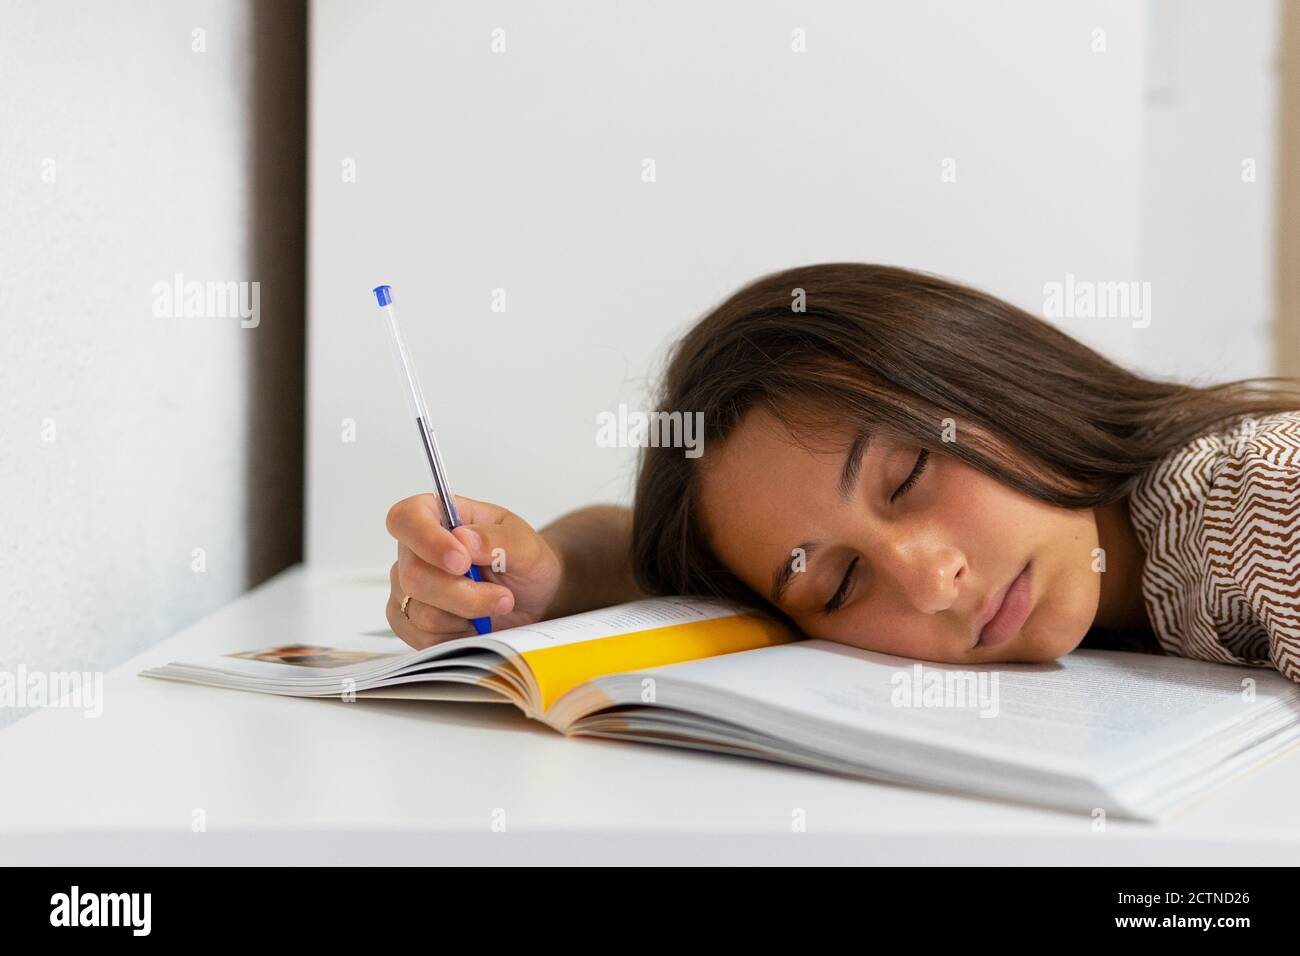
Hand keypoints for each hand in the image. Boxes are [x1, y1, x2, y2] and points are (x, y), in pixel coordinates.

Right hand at [385, 494, 563, 648]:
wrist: (532, 599)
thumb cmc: (524, 563)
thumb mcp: (525, 546)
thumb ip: (497, 540)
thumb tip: (463, 539)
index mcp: (436, 516)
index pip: (406, 518)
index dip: (427, 540)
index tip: (462, 562)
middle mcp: (413, 550)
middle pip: (414, 576)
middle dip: (464, 594)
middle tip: (503, 597)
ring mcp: (406, 588)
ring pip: (422, 612)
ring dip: (468, 615)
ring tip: (495, 606)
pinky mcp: (409, 621)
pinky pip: (424, 637)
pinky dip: (459, 635)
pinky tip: (476, 623)